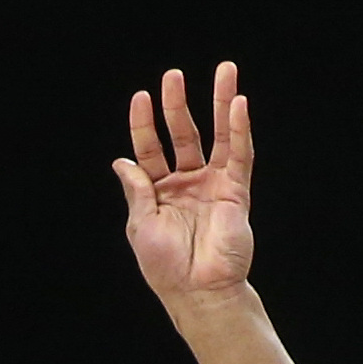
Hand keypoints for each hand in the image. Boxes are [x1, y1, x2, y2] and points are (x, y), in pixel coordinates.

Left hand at [113, 63, 254, 306]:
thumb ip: (137, 190)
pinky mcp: (236, 192)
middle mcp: (187, 184)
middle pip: (184, 134)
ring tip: (225, 71)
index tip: (141, 98)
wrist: (199, 292)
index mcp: (160, 192)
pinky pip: (239, 155)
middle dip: (178, 105)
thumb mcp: (141, 225)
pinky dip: (240, 129)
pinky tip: (239, 104)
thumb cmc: (166, 268)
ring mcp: (213, 185)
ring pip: (218, 136)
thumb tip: (121, 161)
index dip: (145, 124)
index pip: (151, 149)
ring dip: (220, 103)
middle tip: (173, 76)